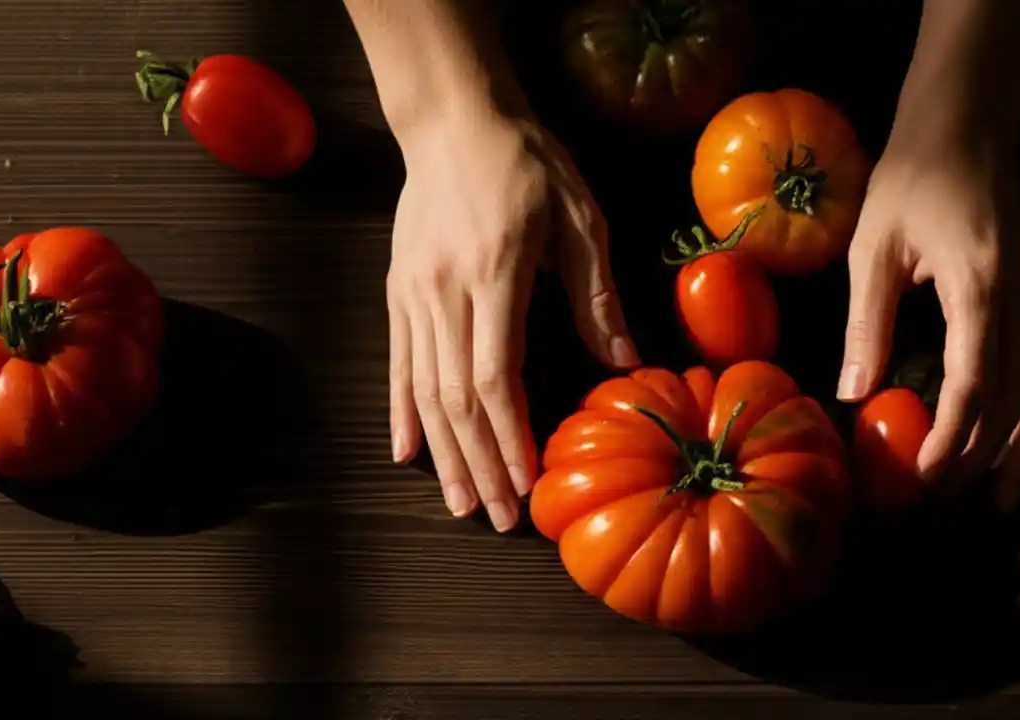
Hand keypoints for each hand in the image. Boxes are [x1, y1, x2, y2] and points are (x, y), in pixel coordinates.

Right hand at [387, 110, 638, 530]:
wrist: (453, 119)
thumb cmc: (526, 162)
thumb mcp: (579, 217)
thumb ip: (596, 295)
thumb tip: (624, 362)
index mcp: (495, 272)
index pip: (497, 374)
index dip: (510, 437)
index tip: (525, 484)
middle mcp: (444, 290)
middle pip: (457, 396)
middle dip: (479, 462)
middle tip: (496, 517)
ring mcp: (413, 293)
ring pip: (423, 389)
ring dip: (442, 452)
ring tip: (457, 502)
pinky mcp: (397, 291)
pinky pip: (395, 362)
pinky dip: (401, 412)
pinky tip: (406, 453)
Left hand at [838, 127, 1019, 508]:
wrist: (963, 129)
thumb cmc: (908, 184)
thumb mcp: (873, 251)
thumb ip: (866, 325)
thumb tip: (853, 395)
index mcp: (979, 284)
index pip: (974, 381)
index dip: (955, 436)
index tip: (929, 475)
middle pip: (1019, 391)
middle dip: (989, 450)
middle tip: (955, 493)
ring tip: (1013, 491)